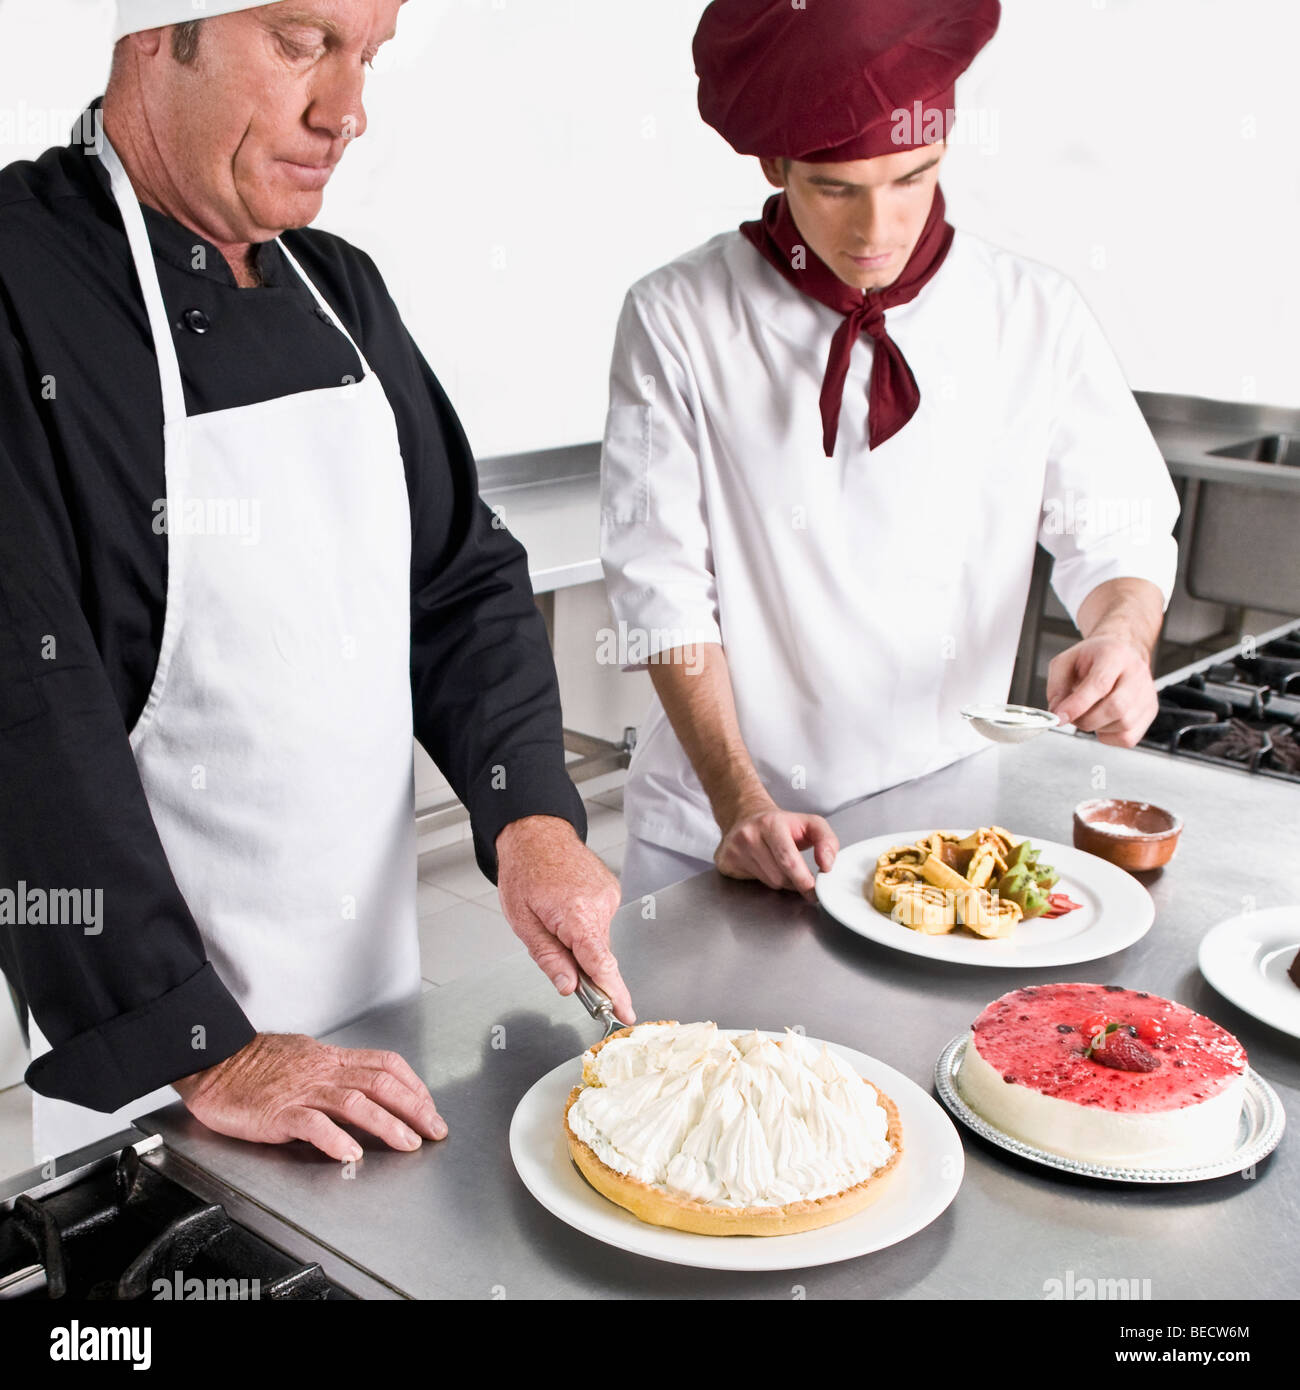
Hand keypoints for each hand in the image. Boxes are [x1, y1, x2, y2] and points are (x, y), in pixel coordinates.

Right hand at [173, 1033, 446, 1161]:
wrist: (213, 1061)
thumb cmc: (254, 1062)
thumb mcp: (304, 1055)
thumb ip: (333, 1069)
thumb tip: (361, 1079)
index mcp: (331, 1059)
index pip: (385, 1065)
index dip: (413, 1085)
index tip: (429, 1106)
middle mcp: (323, 1072)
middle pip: (380, 1083)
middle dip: (413, 1107)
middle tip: (434, 1130)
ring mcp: (301, 1092)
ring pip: (354, 1102)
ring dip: (386, 1124)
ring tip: (407, 1143)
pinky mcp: (277, 1113)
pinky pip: (311, 1124)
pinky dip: (334, 1138)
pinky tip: (350, 1153)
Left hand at [495, 815, 632, 1023]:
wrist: (536, 833)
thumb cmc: (525, 871)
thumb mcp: (523, 922)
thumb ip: (549, 958)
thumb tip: (569, 987)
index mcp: (577, 913)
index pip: (601, 964)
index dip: (614, 992)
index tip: (625, 1013)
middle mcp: (601, 903)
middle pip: (598, 954)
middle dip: (581, 964)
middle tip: (552, 941)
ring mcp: (610, 895)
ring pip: (598, 938)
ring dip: (579, 940)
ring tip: (553, 914)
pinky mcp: (611, 890)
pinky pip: (600, 921)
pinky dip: (585, 923)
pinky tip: (566, 907)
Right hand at [714, 796, 838, 895]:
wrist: (745, 815)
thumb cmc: (780, 824)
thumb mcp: (809, 823)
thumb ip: (827, 841)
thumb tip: (827, 865)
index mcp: (771, 823)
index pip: (788, 860)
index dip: (803, 880)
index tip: (814, 889)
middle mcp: (749, 835)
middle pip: (779, 876)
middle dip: (795, 882)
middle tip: (802, 881)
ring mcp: (734, 848)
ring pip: (768, 883)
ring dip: (781, 881)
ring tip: (780, 866)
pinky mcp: (725, 860)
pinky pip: (752, 883)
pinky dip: (764, 880)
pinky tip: (763, 866)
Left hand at [1047, 632, 1157, 747]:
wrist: (1121, 653)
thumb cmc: (1094, 658)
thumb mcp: (1066, 661)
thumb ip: (1056, 685)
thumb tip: (1057, 711)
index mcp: (1115, 655)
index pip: (1100, 684)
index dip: (1077, 705)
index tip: (1059, 716)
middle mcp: (1136, 673)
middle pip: (1116, 707)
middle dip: (1086, 720)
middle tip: (1072, 717)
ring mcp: (1147, 694)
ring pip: (1123, 725)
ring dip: (1096, 727)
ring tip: (1087, 714)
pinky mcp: (1151, 711)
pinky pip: (1128, 738)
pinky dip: (1109, 736)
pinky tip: (1102, 722)